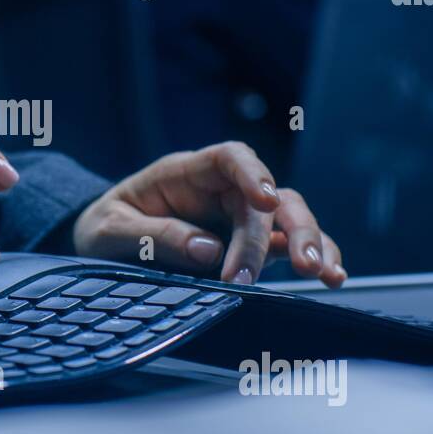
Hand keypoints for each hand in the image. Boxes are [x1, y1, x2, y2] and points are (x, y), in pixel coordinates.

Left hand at [72, 142, 345, 287]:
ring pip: (289, 219)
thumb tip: (208, 249)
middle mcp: (220, 190)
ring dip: (309, 242)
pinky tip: (332, 275)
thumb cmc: (104, 226)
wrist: (100, 244)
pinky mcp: (249, 245)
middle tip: (295, 264)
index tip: (265, 202)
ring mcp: (238, 217)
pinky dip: (313, 257)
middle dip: (287, 228)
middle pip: (268, 197)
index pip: (230, 158)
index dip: (253, 174)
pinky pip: (288, 246)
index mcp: (186, 172)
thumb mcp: (111, 230)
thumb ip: (154, 236)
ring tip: (321, 272)